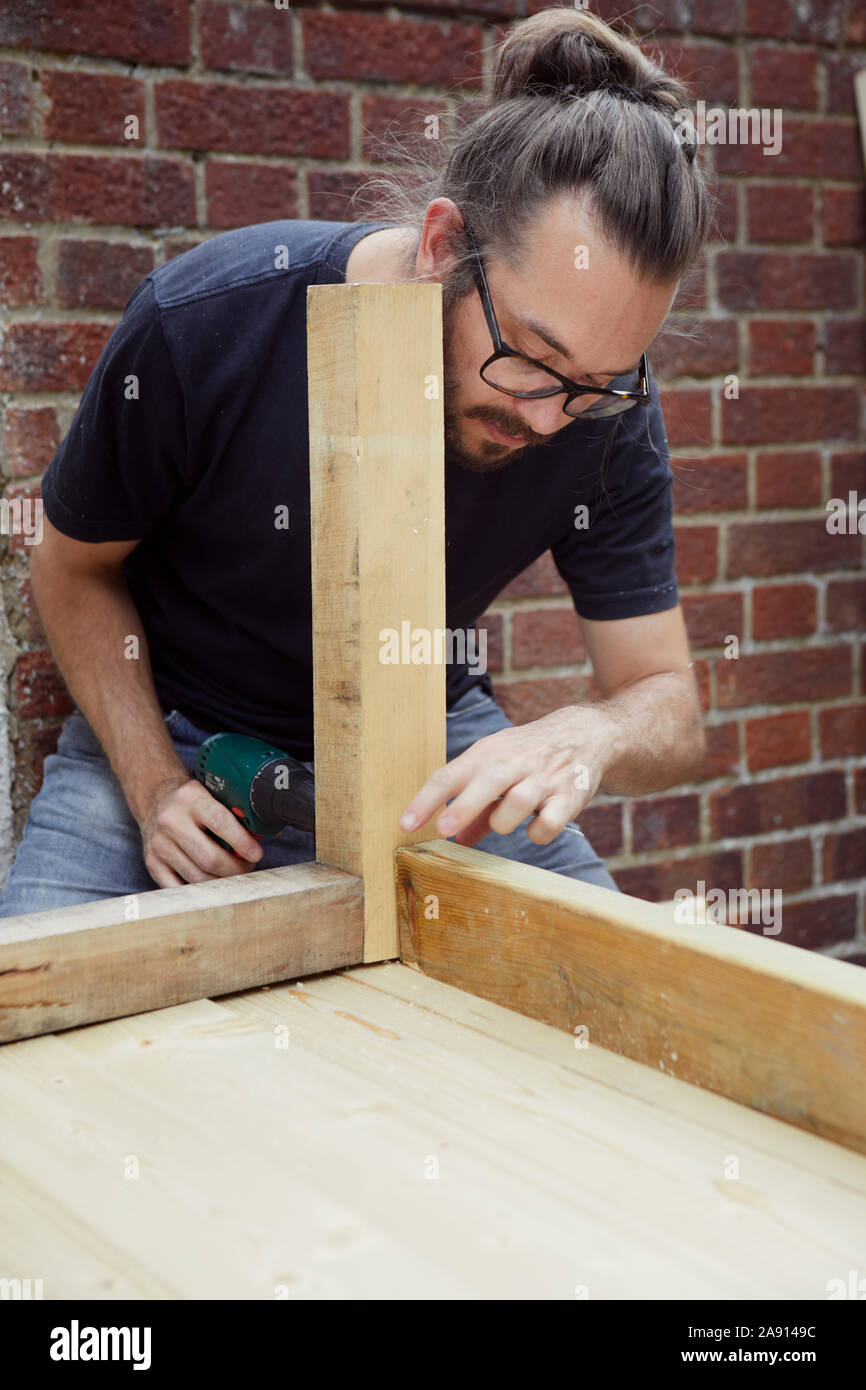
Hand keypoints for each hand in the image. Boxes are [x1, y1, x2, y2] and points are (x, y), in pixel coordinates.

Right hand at [138, 776, 263, 886]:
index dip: (242, 842)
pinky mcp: (152, 862)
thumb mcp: (212, 795)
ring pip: (197, 877)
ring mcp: (159, 844)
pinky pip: (178, 887)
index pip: (220, 822)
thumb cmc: (194, 802)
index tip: (256, 854)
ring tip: (233, 874)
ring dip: (221, 882)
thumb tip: (265, 833)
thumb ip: (235, 812)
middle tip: (248, 867)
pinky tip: (212, 883)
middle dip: (236, 868)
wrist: (156, 801)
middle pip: (210, 858)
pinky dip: (199, 890)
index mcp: (190, 798)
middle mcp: (171, 821)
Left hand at [400, 705, 618, 847]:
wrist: (585, 733)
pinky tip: (537, 827)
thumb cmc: (527, 756)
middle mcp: (514, 763)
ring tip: (506, 821)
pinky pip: (549, 822)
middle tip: (444, 830)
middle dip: (464, 806)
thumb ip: (475, 808)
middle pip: (485, 783)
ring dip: (504, 821)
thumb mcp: (496, 769)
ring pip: (518, 803)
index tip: (405, 824)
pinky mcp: (570, 796)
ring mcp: (543, 778)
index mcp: (487, 753)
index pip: (449, 775)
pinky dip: (538, 833)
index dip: (426, 800)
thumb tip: (453, 840)